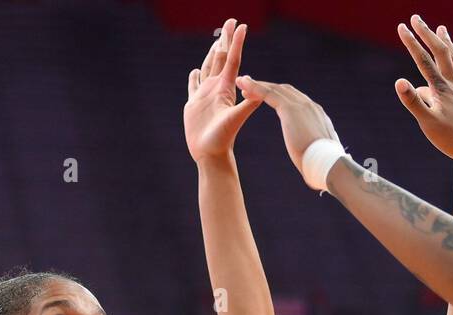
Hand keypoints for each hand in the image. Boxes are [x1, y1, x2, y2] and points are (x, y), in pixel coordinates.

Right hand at [184, 19, 261, 162]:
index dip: (236, 42)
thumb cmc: (224, 138)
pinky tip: (195, 71)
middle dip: (224, 40)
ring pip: (208, 68)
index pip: (233, 60)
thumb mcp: (237, 118)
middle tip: (229, 22)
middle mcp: (216, 89)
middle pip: (220, 58)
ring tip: (216, 41)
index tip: (241, 26)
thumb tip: (259, 91)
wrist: (212, 154)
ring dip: (212, 53)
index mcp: (226, 88)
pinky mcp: (193, 104)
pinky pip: (193, 86)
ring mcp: (204, 96)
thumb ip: (247, 104)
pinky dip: (194, 77)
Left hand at [235, 76, 342, 179]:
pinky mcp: (291, 109)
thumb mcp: (320, 157)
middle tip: (250, 88)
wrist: (330, 165)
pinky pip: (268, 94)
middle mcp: (310, 107)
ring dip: (257, 85)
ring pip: (275, 89)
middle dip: (267, 88)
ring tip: (241, 83)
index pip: (297, 101)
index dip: (281, 98)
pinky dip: (255, 88)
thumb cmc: (325, 168)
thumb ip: (315, 155)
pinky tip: (243, 86)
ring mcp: (301, 106)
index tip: (269, 99)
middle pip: (285, 91)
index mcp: (318, 117)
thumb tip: (314, 166)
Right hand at [393, 15, 452, 161]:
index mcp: (441, 87)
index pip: (423, 59)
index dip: (412, 42)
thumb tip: (399, 81)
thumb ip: (413, 101)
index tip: (401, 27)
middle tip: (415, 18)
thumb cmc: (452, 139)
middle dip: (427, 33)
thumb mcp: (428, 123)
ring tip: (440, 30)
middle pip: (440, 51)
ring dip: (446, 42)